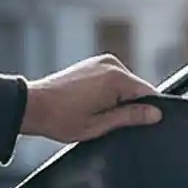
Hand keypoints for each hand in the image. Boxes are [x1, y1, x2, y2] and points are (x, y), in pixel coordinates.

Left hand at [21, 55, 162, 142]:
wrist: (32, 106)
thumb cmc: (61, 118)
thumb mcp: (100, 125)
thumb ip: (131, 117)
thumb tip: (155, 114)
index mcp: (116, 78)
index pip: (149, 93)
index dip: (147, 111)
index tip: (137, 124)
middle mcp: (111, 64)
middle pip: (136, 88)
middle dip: (129, 106)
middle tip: (108, 122)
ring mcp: (100, 62)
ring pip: (124, 85)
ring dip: (116, 100)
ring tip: (94, 112)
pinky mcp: (92, 64)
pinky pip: (112, 79)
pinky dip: (108, 93)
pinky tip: (90, 104)